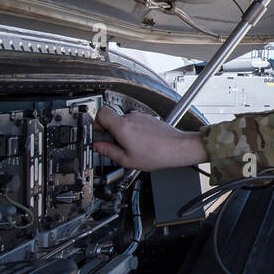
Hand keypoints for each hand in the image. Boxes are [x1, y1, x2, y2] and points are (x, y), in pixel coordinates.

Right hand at [92, 106, 207, 171]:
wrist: (178, 148)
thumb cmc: (157, 154)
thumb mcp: (126, 160)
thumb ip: (108, 151)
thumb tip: (97, 147)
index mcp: (122, 126)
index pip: (100, 113)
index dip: (95, 124)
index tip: (97, 134)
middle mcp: (131, 117)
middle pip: (112, 119)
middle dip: (110, 132)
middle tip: (115, 146)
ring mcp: (140, 116)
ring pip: (123, 122)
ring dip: (123, 133)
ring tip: (132, 148)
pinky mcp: (148, 118)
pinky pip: (134, 123)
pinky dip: (134, 132)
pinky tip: (141, 144)